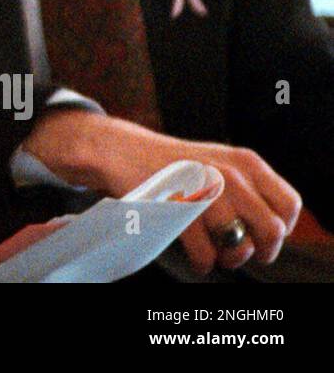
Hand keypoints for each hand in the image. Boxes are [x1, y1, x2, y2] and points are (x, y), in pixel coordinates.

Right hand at [21, 108, 301, 273]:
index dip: (280, 228)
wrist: (123, 151)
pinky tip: (196, 256)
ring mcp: (203, 188)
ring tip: (212, 253)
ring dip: (226, 258)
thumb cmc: (175, 168)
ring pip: (237, 243)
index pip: (289, 205)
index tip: (259, 235)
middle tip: (238, 251)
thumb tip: (271, 235)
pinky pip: (205, 251)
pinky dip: (203, 262)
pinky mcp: (178, 205)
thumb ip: (249, 192)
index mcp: (246, 162)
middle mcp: (230, 172)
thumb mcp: (219, 165)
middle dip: (258, 250)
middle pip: (270, 229)